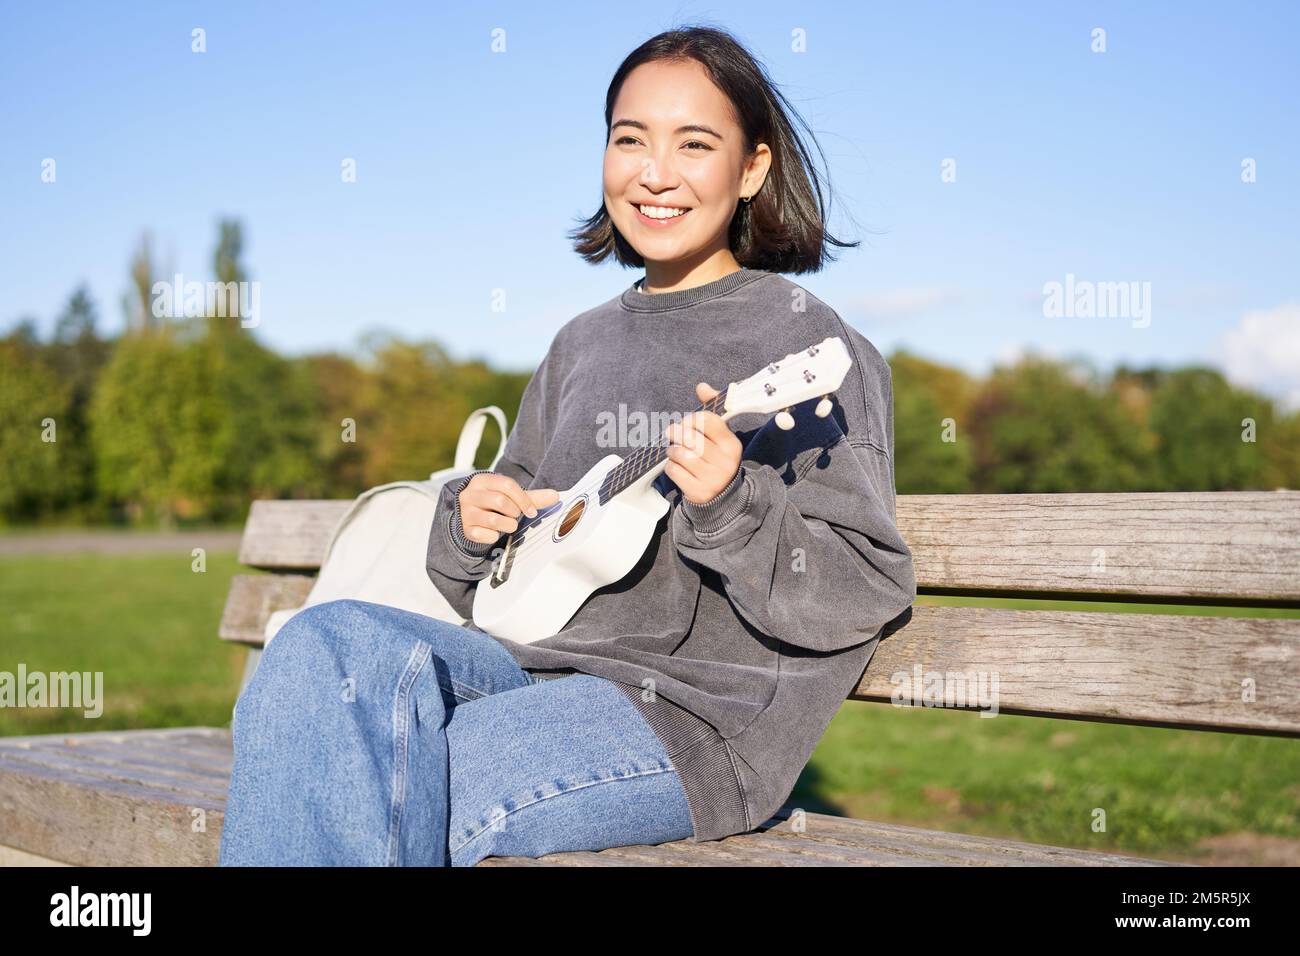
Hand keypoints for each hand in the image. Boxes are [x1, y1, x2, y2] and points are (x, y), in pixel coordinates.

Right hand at [458, 473, 559, 544]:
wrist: (468, 515)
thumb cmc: (493, 503)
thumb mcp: (510, 497)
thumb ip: (532, 497)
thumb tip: (555, 496)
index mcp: (482, 481)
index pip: (507, 485)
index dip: (524, 500)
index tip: (532, 511)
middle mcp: (470, 495)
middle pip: (500, 501)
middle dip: (514, 512)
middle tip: (515, 516)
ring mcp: (466, 513)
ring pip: (493, 520)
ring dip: (508, 525)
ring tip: (508, 525)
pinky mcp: (465, 529)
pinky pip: (484, 535)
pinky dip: (494, 537)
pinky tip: (494, 532)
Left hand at [662, 382, 742, 504]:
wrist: (722, 497)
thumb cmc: (716, 459)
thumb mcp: (720, 436)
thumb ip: (711, 410)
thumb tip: (702, 386)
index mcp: (732, 444)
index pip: (707, 420)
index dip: (691, 419)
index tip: (687, 423)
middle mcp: (725, 462)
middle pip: (689, 437)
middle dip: (675, 433)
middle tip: (672, 433)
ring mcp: (713, 479)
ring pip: (680, 454)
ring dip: (672, 451)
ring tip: (676, 452)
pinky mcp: (699, 492)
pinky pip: (674, 471)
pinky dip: (671, 467)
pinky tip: (678, 468)